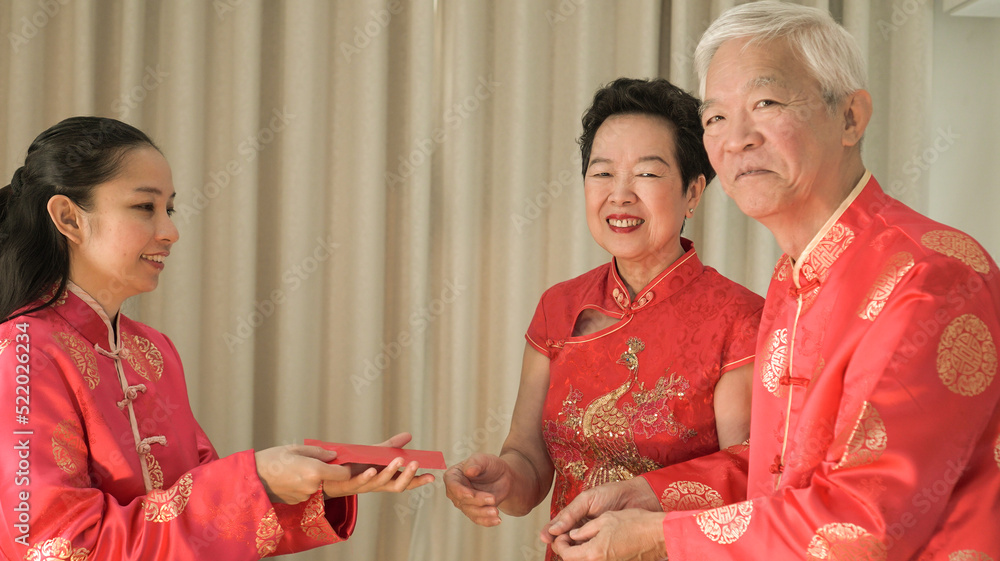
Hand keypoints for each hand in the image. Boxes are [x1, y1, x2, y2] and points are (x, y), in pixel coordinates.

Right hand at [254, 444, 341, 503]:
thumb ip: (318, 452)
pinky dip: (306, 486)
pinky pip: (309, 492)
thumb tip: (334, 455)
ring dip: (317, 479)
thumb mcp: (296, 449)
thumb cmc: (273, 459)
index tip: (343, 463)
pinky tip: (293, 478)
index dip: (346, 468)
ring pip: (320, 487)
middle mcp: (313, 487)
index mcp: (315, 471)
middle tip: (319, 464)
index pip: (343, 474)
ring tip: (300, 469)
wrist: (252, 478)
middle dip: (330, 473)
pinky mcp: (298, 502)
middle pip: (332, 481)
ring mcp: (305, 497)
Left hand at [322, 432, 435, 497]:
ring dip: (390, 472)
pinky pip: (359, 482)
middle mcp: (376, 484)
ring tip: (399, 460)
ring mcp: (363, 485)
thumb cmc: (354, 465)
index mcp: (385, 478)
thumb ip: (391, 446)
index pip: (405, 482)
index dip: (418, 480)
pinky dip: (367, 476)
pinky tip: (372, 469)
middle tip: (416, 463)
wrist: (328, 474)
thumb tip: (409, 435)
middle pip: (396, 486)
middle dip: (407, 476)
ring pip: (380, 483)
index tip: (432, 476)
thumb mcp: (375, 453)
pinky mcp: (347, 483)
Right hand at [444, 453, 512, 525]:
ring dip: (483, 513)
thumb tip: (468, 471)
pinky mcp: (473, 512)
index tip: (471, 495)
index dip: (460, 491)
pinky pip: (478, 519)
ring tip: (496, 511)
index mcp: (453, 475)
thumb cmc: (490, 466)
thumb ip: (475, 463)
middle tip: (493, 499)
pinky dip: (487, 521)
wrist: (503, 477)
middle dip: (477, 501)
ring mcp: (463, 503)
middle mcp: (455, 491)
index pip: (452, 485)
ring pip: (470, 511)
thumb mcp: (484, 459)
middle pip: (462, 500)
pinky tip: (497, 520)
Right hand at [541, 477, 659, 542]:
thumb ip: (570, 514)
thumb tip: (552, 530)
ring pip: (577, 550)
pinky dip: (587, 554)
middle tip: (560, 542)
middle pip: (564, 542)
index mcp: (575, 516)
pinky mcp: (605, 546)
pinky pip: (593, 553)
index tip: (546, 538)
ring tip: (572, 546)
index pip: (556, 528)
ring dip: (572, 550)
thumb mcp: (588, 500)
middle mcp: (581, 529)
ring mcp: (593, 538)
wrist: (637, 498)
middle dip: (560, 543)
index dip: (549, 534)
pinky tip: (586, 552)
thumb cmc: (613, 494)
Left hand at [550, 509, 666, 560]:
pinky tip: (596, 543)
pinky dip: (593, 554)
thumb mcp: (605, 520)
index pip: (567, 555)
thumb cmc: (634, 523)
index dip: (560, 545)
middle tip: (567, 538)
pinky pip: (600, 560)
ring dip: (581, 553)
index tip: (561, 535)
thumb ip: (584, 530)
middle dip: (568, 550)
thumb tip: (573, 535)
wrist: (658, 535)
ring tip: (580, 539)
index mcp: (594, 553)